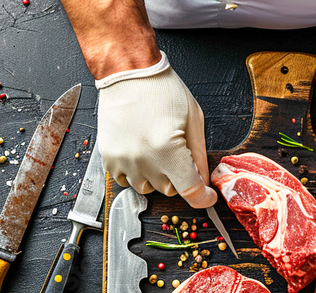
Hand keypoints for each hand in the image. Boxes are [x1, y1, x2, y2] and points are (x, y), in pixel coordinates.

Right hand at [96, 51, 216, 207]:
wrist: (128, 72)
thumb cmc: (161, 89)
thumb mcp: (193, 118)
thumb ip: (198, 154)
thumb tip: (203, 179)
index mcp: (167, 149)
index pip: (190, 191)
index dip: (203, 197)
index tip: (207, 195)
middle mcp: (143, 159)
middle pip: (169, 190)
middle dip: (177, 176)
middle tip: (176, 153)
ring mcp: (123, 160)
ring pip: (147, 188)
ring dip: (156, 176)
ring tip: (156, 150)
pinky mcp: (108, 158)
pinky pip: (126, 181)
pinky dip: (135, 172)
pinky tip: (140, 152)